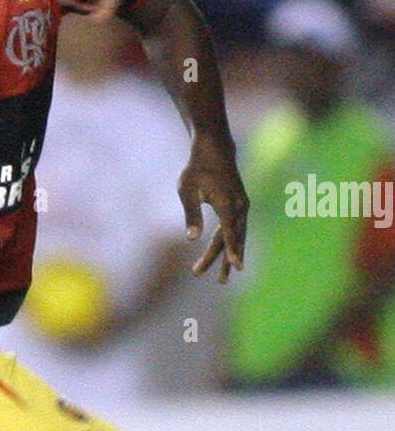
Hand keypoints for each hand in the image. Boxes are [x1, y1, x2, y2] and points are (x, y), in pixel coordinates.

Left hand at [178, 136, 248, 282]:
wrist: (215, 149)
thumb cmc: (197, 168)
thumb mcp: (187, 189)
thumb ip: (190, 213)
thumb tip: (191, 238)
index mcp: (226, 202)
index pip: (230, 231)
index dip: (232, 250)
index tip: (236, 266)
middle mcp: (239, 205)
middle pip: (232, 238)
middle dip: (224, 260)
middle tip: (218, 282)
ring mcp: (242, 205)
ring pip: (237, 236)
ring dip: (229, 255)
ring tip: (221, 276)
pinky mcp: (240, 205)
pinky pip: (237, 229)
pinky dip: (232, 244)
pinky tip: (224, 256)